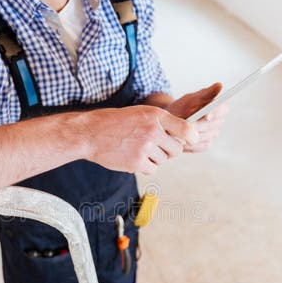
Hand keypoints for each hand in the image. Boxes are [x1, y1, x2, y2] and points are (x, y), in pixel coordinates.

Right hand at [84, 105, 198, 174]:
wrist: (90, 134)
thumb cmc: (115, 123)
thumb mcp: (140, 113)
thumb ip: (161, 123)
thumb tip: (183, 139)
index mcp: (156, 116)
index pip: (186, 129)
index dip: (191, 137)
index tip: (191, 139)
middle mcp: (153, 131)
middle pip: (176, 149)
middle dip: (169, 150)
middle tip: (156, 147)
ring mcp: (145, 148)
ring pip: (164, 160)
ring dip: (155, 158)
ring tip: (138, 149)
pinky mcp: (137, 163)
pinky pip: (153, 169)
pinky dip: (146, 166)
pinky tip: (133, 157)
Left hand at [166, 83, 227, 151]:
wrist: (169, 122)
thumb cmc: (181, 107)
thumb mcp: (190, 99)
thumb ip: (205, 94)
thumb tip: (220, 85)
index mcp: (218, 107)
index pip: (223, 110)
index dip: (215, 113)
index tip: (206, 115)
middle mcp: (218, 122)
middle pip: (214, 125)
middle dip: (200, 124)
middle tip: (187, 124)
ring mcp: (212, 134)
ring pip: (206, 136)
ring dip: (193, 134)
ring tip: (180, 130)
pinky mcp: (205, 145)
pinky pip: (200, 145)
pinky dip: (190, 143)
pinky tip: (181, 138)